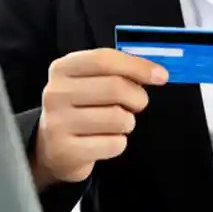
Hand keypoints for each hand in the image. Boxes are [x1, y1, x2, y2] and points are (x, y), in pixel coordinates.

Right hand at [31, 48, 167, 189]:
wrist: (51, 148)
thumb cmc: (80, 109)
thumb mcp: (89, 82)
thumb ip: (117, 72)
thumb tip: (157, 73)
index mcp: (62, 69)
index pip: (104, 60)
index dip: (137, 66)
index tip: (161, 76)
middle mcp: (56, 93)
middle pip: (115, 88)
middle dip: (137, 97)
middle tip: (137, 104)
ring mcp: (58, 123)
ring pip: (117, 118)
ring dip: (127, 122)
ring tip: (117, 124)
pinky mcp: (67, 151)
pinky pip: (113, 144)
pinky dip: (118, 143)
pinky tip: (105, 141)